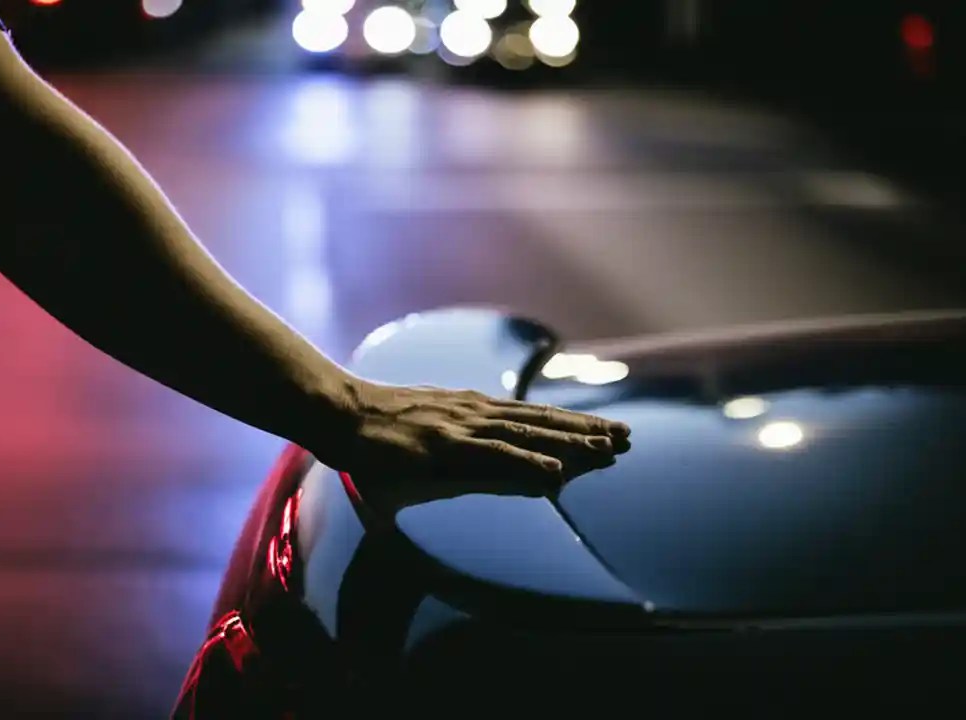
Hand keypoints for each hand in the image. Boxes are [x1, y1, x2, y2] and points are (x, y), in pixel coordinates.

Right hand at [312, 380, 630, 490]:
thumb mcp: (423, 435)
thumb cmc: (374, 432)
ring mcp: (460, 427)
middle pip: (540, 422)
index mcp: (471, 411)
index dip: (571, 426)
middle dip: (585, 431)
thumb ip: (453, 450)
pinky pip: (494, 455)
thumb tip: (479, 465)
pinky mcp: (443, 445)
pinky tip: (556, 471)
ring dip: (570, 442)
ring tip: (609, 450)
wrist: (338, 413)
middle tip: (628, 438)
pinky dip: (527, 461)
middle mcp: (473, 413)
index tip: (607, 434)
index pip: (531, 418)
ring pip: (528, 433)